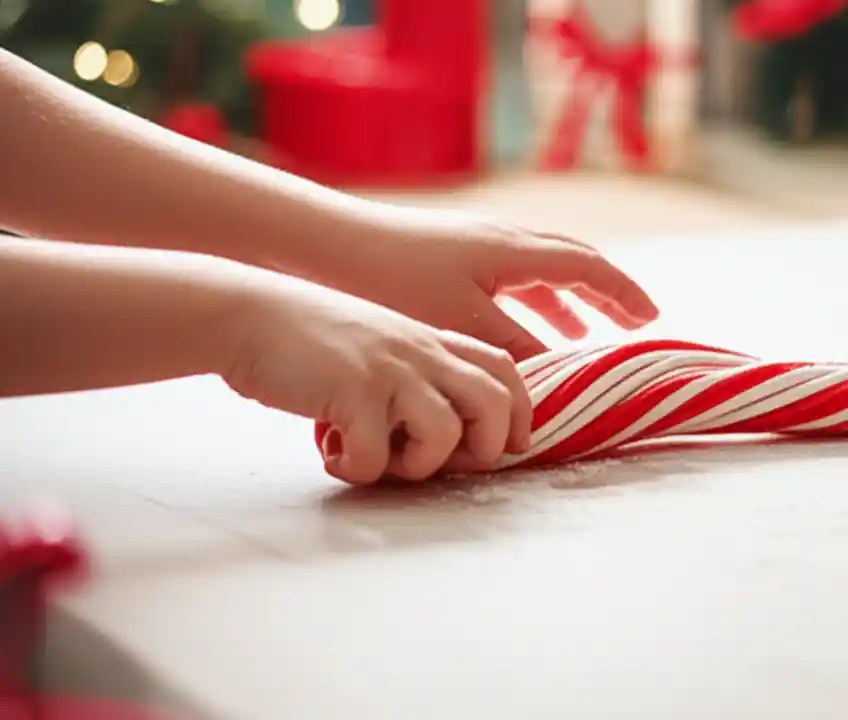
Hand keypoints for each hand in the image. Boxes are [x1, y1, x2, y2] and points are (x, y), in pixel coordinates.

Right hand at [223, 278, 530, 484]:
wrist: (248, 314)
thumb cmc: (310, 342)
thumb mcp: (379, 348)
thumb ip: (414, 379)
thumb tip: (441, 441)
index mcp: (431, 341)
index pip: (504, 369)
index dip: (520, 413)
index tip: (509, 445)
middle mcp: (420, 352)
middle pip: (495, 402)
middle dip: (485, 448)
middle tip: (444, 463)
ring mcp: (388, 369)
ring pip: (445, 433)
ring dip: (417, 465)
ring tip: (381, 459)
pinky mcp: (351, 391)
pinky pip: (376, 455)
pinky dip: (357, 469)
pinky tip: (332, 454)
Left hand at [295, 208, 659, 360]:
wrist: (323, 242)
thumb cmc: (391, 279)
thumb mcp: (461, 321)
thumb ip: (513, 346)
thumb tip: (553, 373)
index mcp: (512, 249)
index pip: (587, 267)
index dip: (623, 294)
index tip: (649, 320)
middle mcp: (500, 239)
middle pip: (571, 261)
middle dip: (603, 294)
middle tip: (628, 323)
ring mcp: (473, 244)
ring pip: (538, 271)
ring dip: (564, 302)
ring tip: (579, 335)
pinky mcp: (447, 256)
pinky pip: (509, 278)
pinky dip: (529, 304)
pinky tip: (516, 330)